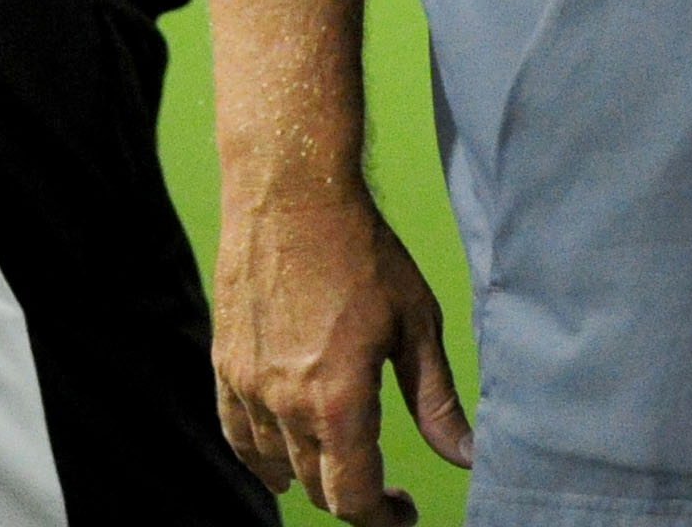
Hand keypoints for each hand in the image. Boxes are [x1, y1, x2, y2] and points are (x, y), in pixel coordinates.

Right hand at [212, 181, 473, 522]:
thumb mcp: (417, 324)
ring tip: (338, 472)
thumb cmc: (363, 253)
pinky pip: (236, 434)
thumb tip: (466, 455)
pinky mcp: (225, 365)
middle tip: (384, 489)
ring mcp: (247, 387)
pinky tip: (277, 466)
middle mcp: (286, 404)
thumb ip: (436, 400)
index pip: (353, 496)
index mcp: (338, 400)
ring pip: (276, 463)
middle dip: (354, 497)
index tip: (404, 512)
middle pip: (316, 486)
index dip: (382, 517)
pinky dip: (258, 459)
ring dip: (310, 477)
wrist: (291, 196)